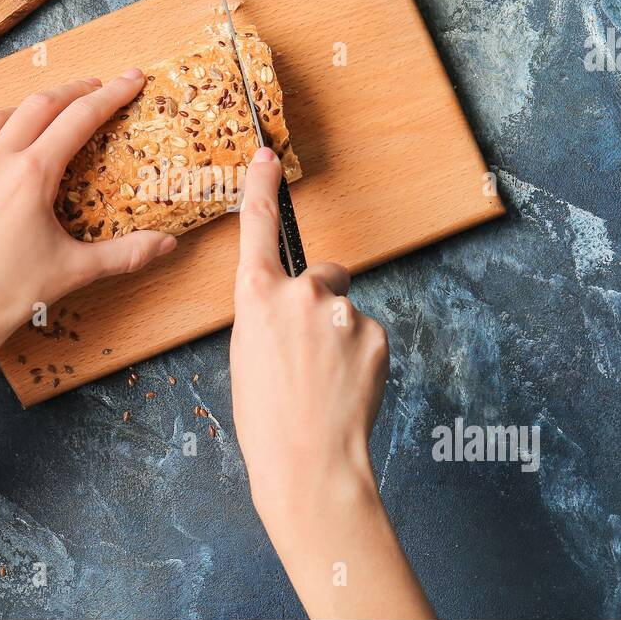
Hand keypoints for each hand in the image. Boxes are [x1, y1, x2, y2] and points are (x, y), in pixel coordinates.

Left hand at [0, 71, 176, 411]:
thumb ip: (125, 253)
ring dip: (23, 111)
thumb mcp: (73, 271)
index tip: (130, 79)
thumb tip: (168, 244)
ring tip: (41, 116)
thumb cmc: (8, 297)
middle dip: (72, 92)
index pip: (80, 119)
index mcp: (32, 176)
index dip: (110, 95)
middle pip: (39, 106)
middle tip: (93, 88)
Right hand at [230, 147, 387, 526]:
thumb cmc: (266, 419)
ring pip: (344, 307)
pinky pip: (367, 333)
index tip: (267, 157)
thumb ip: (266, 316)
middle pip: (320, 274)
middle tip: (306, 353)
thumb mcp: (245, 356)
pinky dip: (359, 355)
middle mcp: (300, 292)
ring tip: (324, 379)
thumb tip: (291, 309)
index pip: (259, 226)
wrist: (309, 462)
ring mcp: (342, 311)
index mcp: (255, 296)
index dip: (262, 187)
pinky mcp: (375, 333)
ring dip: (338, 333)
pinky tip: (345, 386)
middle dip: (318, 301)